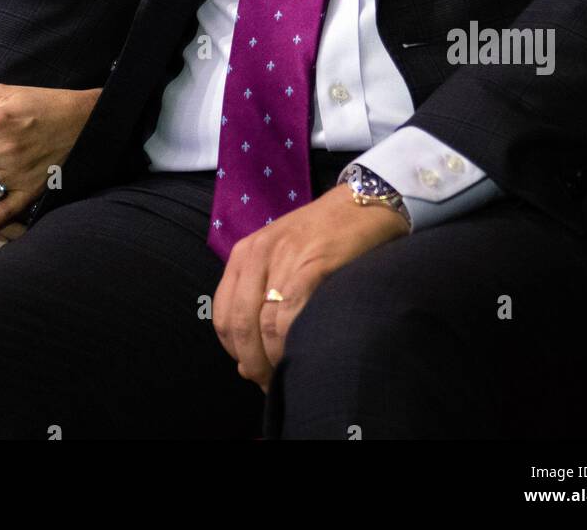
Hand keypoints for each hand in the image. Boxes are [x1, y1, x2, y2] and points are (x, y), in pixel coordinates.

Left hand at [211, 184, 409, 390]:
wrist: (363, 202)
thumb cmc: (323, 238)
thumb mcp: (281, 260)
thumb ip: (261, 303)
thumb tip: (245, 366)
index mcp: (244, 253)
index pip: (223, 316)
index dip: (235, 353)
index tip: (253, 372)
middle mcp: (258, 253)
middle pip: (240, 324)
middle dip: (252, 364)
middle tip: (269, 384)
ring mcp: (285, 257)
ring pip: (264, 324)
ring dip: (272, 361)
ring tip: (286, 377)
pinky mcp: (314, 262)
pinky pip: (291, 313)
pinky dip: (291, 343)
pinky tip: (301, 355)